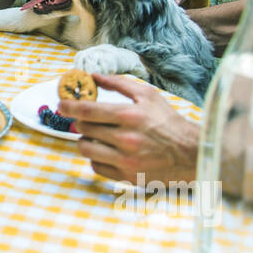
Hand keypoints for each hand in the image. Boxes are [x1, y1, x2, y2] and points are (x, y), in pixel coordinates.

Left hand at [59, 73, 200, 183]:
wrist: (191, 153)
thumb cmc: (168, 121)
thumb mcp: (148, 96)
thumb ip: (119, 83)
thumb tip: (93, 76)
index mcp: (129, 116)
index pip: (88, 110)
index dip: (69, 107)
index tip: (62, 105)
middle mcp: (126, 139)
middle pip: (83, 129)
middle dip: (81, 123)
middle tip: (88, 120)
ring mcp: (125, 160)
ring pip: (85, 149)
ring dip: (86, 140)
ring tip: (97, 136)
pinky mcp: (126, 177)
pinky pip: (96, 166)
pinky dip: (97, 157)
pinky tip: (107, 151)